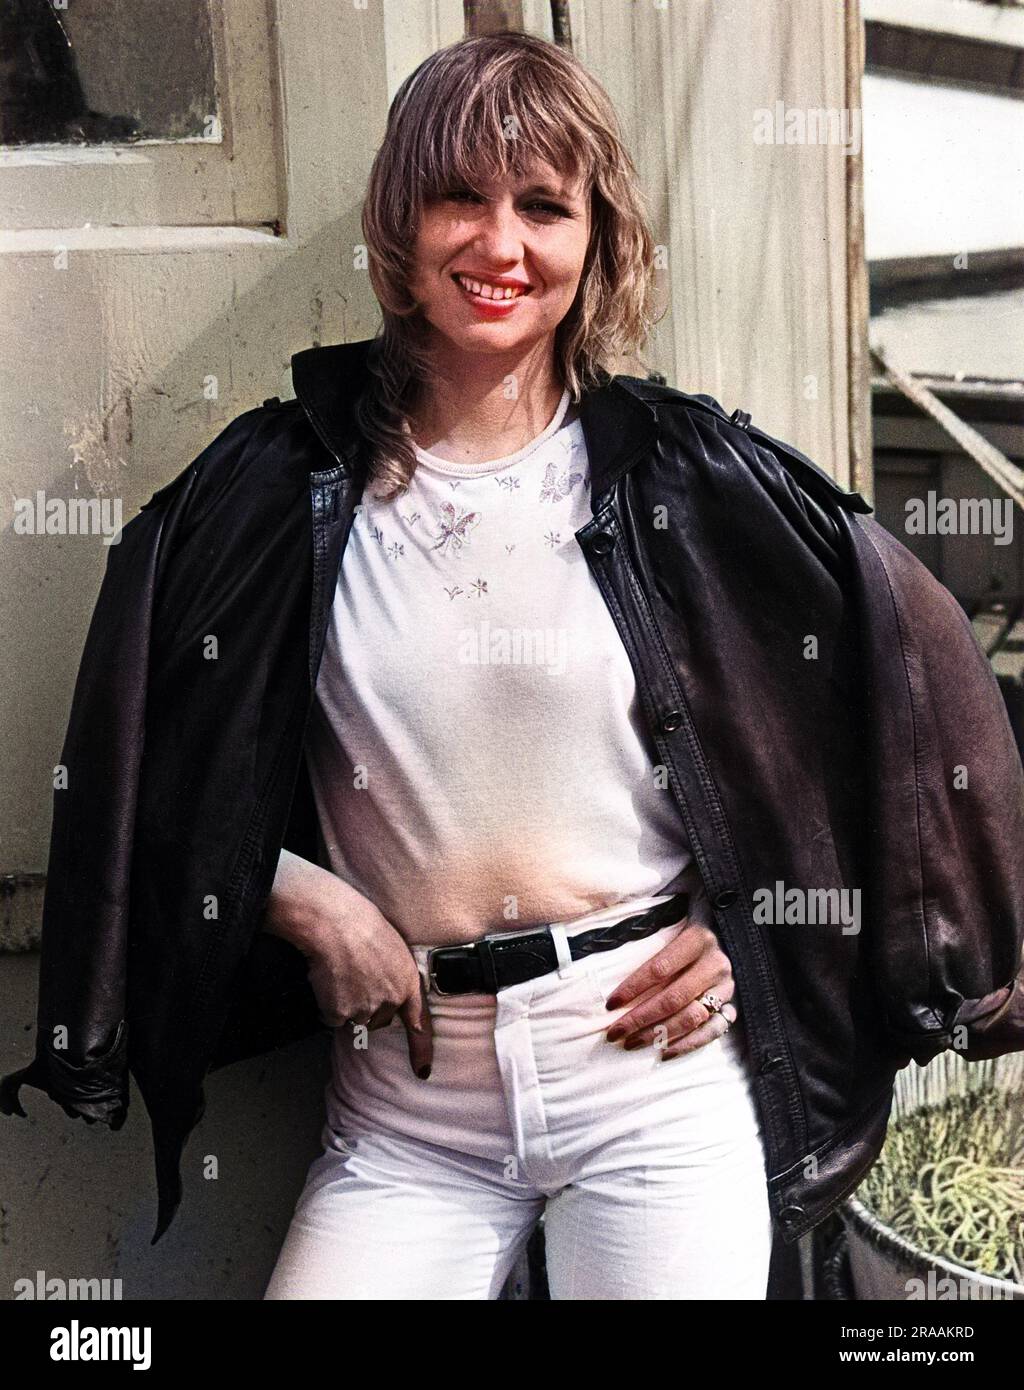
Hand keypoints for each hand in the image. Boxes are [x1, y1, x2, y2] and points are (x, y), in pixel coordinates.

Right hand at [263, 850, 432, 1077]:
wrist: (334, 922)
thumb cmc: (361, 923)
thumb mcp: (392, 948)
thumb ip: (393, 975)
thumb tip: (382, 988)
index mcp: (409, 981)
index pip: (419, 1024)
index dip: (421, 1050)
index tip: (423, 1070)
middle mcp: (390, 1001)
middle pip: (378, 1019)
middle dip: (368, 1004)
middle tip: (355, 976)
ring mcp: (366, 1009)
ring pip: (353, 1018)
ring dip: (345, 1002)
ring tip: (340, 972)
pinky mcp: (341, 1014)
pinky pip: (332, 1016)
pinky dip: (327, 1003)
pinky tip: (327, 979)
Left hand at [604, 881, 737, 1059]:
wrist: (727, 929)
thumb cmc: (687, 924)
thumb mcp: (672, 918)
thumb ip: (648, 931)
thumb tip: (603, 942)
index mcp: (697, 939)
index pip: (660, 968)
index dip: (633, 987)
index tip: (610, 1004)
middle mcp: (714, 963)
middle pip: (672, 998)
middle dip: (640, 1019)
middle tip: (614, 1033)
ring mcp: (725, 986)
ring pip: (691, 1018)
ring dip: (659, 1035)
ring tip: (631, 1043)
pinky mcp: (732, 1004)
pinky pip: (712, 1031)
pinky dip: (688, 1045)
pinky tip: (664, 1053)